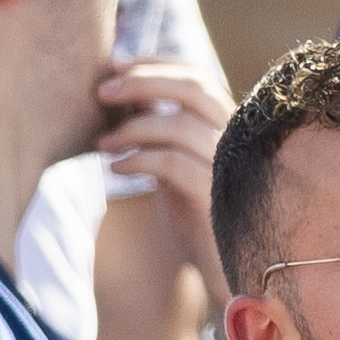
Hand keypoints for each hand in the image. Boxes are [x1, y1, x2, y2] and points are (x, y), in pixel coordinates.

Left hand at [97, 61, 233, 306]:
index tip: (117, 64)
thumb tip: (126, 91)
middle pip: (193, 88)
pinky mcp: (216, 198)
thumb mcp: (176, 168)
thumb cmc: (198, 222)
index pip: (198, 77)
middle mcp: (237, 141)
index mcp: (229, 128)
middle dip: (143, 81)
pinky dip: (138, 160)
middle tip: (102, 91)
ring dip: (132, 128)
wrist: (223, 275)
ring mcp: (230, 168)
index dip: (157, 64)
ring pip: (180, 125)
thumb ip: (161, 131)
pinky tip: (117, 169)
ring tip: (103, 143)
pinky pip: (172, 164)